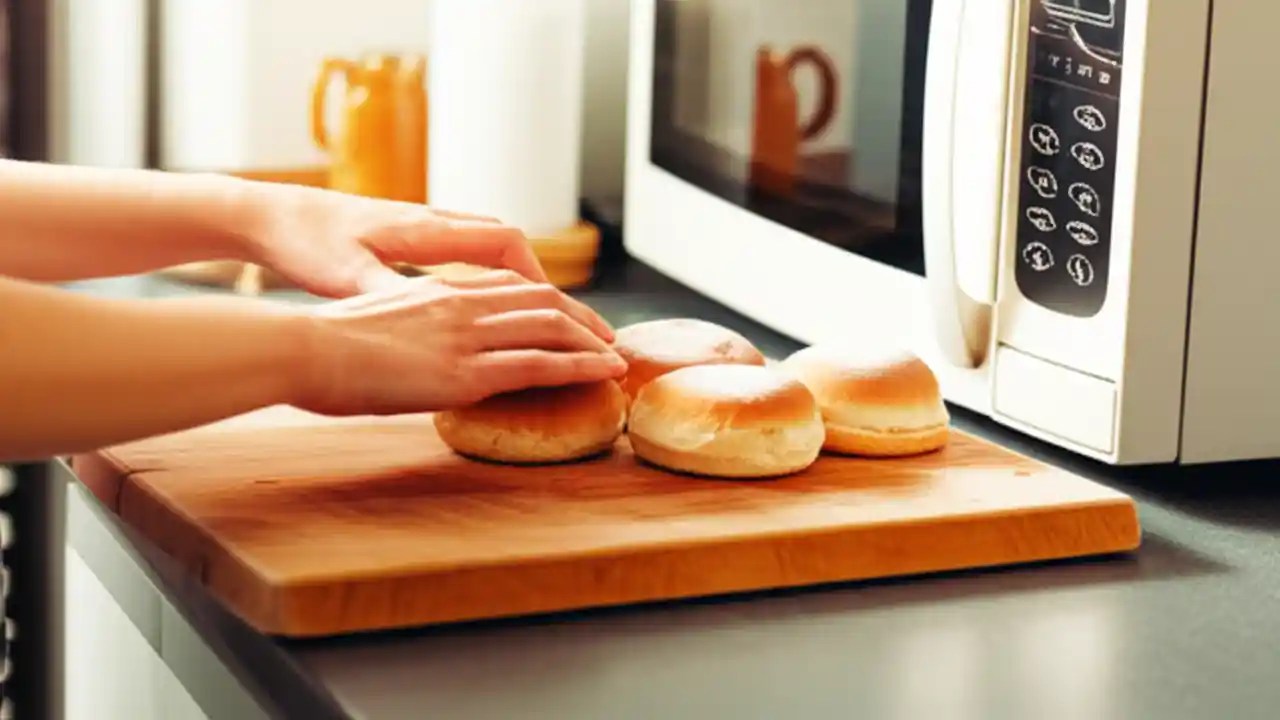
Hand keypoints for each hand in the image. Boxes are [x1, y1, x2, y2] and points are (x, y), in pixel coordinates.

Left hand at [247, 183, 547, 297]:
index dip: (535, 275)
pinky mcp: (402, 234)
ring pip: (483, 241)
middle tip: (552, 314)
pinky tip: (473, 302)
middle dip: (534, 275)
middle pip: (504, 239)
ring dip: (509, 272)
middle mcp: (429, 220)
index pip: (504, 241)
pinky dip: (480, 271)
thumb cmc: (304, 244)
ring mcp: (416, 224)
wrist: (268, 214)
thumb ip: (393, 296)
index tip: (552, 308)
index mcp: (424, 230)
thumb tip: (434, 317)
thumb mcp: (348, 278)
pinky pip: (460, 248)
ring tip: (523, 312)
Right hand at [296, 270, 625, 415]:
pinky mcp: (466, 371)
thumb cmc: (318, 346)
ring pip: (549, 328)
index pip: (507, 286)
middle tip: (605, 335)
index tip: (565, 314)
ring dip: (590, 341)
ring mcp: (466, 336)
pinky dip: (580, 368)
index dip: (544, 299)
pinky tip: (605, 374)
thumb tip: (413, 354)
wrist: (301, 349)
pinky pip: (540, 365)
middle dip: (579, 317)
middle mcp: (460, 303)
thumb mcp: (371, 326)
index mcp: (436, 291)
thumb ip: (405, 332)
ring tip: (616, 357)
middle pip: (539, 299)